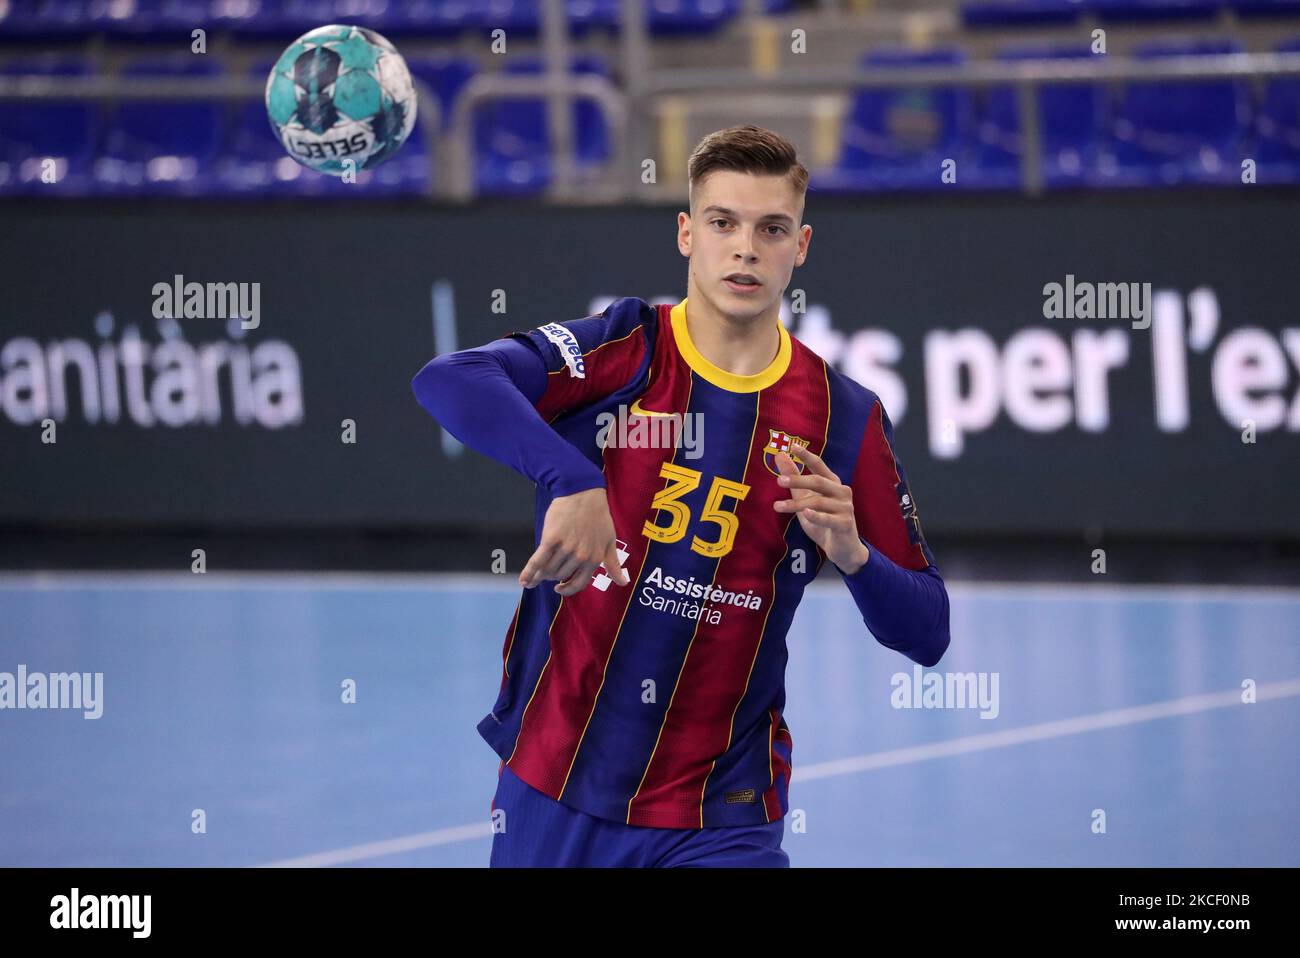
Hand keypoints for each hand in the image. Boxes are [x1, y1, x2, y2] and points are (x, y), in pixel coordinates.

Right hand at [519, 487, 629, 595]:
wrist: (582, 493)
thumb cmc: (597, 516)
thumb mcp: (610, 541)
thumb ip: (613, 564)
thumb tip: (623, 583)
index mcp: (594, 558)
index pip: (578, 583)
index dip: (567, 589)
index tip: (559, 588)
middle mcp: (580, 556)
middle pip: (559, 575)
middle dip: (552, 575)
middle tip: (547, 570)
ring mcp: (565, 548)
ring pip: (548, 570)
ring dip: (540, 574)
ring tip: (536, 573)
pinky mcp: (550, 539)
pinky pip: (537, 561)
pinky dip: (529, 573)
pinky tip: (523, 581)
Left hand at [771, 442, 869, 573]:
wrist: (843, 548)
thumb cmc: (823, 520)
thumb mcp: (806, 498)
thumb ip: (795, 478)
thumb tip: (779, 455)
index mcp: (833, 483)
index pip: (819, 466)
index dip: (807, 456)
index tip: (793, 446)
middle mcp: (842, 492)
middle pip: (818, 482)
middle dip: (798, 480)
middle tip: (779, 481)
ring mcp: (845, 508)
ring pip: (818, 502)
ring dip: (796, 504)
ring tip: (777, 506)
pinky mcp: (845, 524)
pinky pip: (829, 519)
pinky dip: (817, 516)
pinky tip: (805, 513)